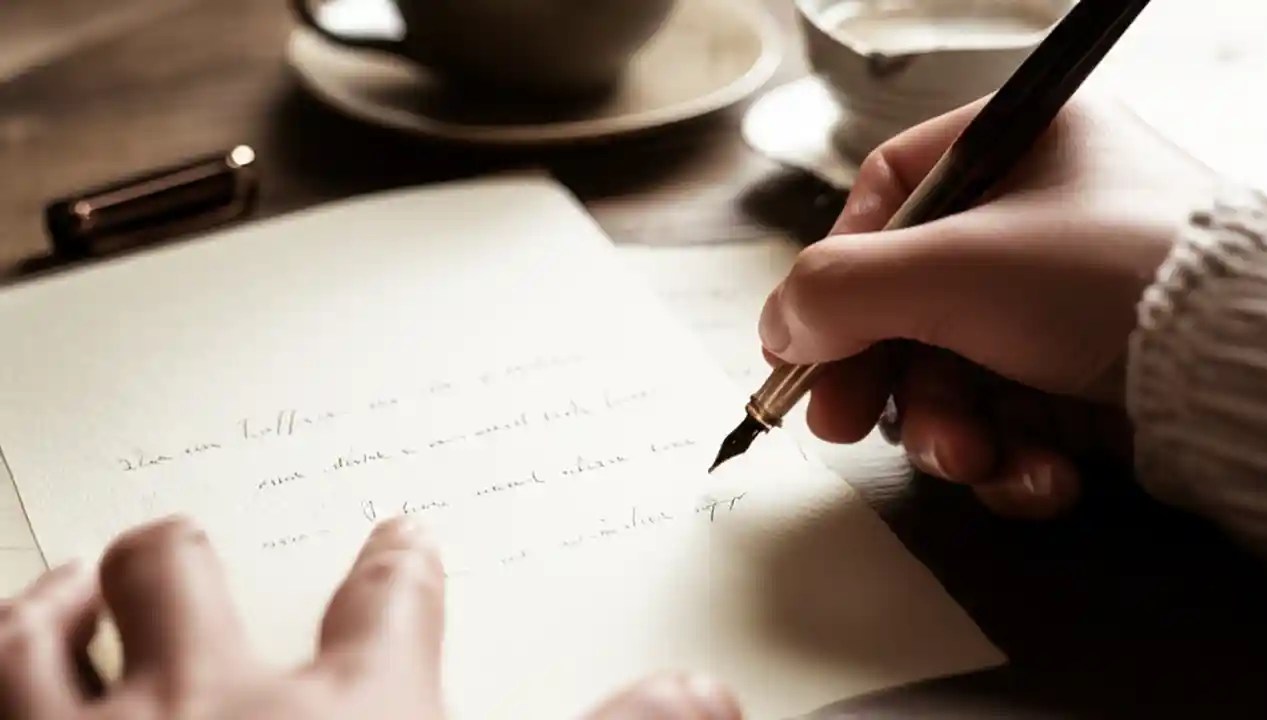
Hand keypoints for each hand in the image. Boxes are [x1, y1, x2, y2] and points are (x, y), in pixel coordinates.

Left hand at [0, 516, 739, 719]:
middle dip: (183, 553)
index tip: (399, 544)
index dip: (397, 564)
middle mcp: (211, 708)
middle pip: (177, 571)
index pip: (388, 599)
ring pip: (46, 627)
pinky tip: (8, 688)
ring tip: (74, 586)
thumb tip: (701, 695)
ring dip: (60, 600)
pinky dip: (0, 678)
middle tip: (186, 544)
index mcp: (350, 712)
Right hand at [759, 94, 1217, 519]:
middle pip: (913, 304)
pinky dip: (1012, 460)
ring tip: (971, 458)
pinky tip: (1036, 476)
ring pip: (958, 375)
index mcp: (1019, 151)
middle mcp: (1040, 224)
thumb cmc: (1116, 280)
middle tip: (842, 425)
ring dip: (950, 431)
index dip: (839, 273)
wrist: (1246, 379)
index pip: (890, 201)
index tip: (805, 339)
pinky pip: (1014, 418)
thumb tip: (776, 325)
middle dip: (886, 379)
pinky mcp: (1090, 378)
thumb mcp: (951, 267)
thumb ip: (838, 289)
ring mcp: (1065, 306)